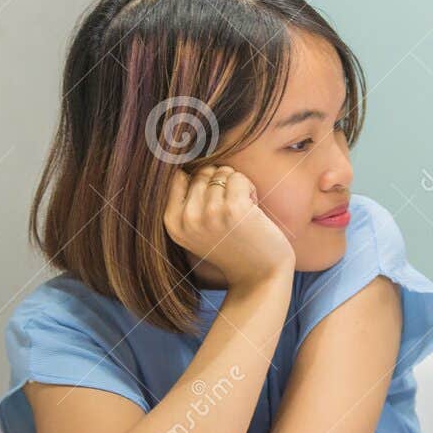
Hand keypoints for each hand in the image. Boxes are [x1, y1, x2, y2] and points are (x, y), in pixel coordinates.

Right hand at [164, 165, 293, 289]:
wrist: (260, 277)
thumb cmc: (233, 247)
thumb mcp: (198, 228)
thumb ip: (187, 200)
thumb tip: (180, 155)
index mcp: (171, 222)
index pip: (179, 176)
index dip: (202, 181)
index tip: (215, 202)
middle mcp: (187, 219)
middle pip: (202, 172)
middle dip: (221, 184)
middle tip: (231, 211)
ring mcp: (209, 214)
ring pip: (222, 172)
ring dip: (237, 187)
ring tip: (242, 213)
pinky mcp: (233, 209)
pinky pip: (239, 177)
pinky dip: (249, 188)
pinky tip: (252, 210)